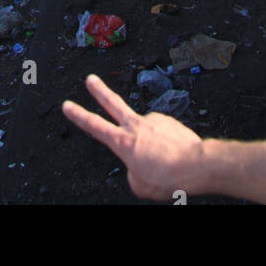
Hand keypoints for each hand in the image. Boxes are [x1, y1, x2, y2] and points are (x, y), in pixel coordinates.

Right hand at [62, 75, 205, 201]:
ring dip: (150, 146)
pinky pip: (161, 136)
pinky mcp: (169, 121)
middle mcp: (136, 126)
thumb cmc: (169, 177)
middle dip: (99, 91)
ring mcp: (154, 120)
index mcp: (124, 142)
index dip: (79, 115)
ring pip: (145, 134)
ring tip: (164, 163)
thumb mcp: (140, 186)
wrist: (197, 164)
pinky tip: (173, 155)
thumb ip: (132, 174)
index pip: (95, 126)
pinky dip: (164, 145)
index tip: (67, 104)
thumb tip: (137, 164)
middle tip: (90, 79)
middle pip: (113, 103)